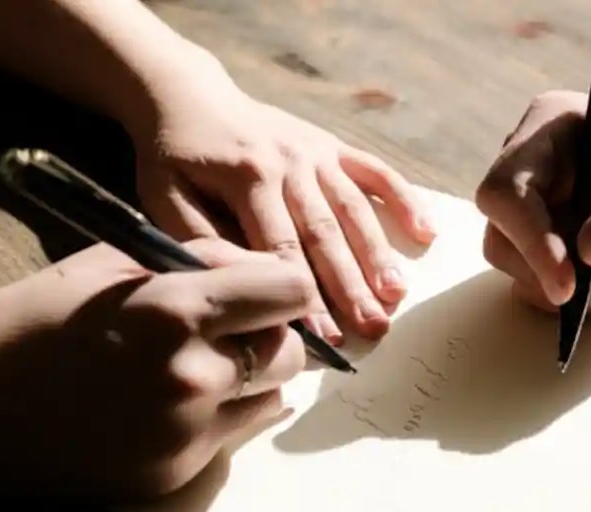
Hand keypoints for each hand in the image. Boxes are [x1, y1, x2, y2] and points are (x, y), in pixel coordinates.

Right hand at [0, 238, 312, 498]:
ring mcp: (188, 434)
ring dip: (249, 377)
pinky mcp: (176, 475)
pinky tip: (164, 400)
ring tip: (193, 364)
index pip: (290, 292)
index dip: (278, 285)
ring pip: (270, 398)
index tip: (259, 287)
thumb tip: (254, 269)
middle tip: (226, 326)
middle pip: (291, 353)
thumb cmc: (26, 324)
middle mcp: (194, 377)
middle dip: (268, 334)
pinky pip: (231, 436)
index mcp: (176, 311)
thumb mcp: (108, 265)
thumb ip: (193, 261)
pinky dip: (216, 414)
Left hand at [129, 47, 434, 343]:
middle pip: (326, 234)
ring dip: (379, 253)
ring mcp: (316, 153)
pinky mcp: (332, 146)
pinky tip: (426, 232)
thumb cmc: (172, 157)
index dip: (304, 296)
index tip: (324, 337)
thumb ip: (198, 240)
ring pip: (355, 209)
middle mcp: (290, 163)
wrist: (187, 95)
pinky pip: (375, 171)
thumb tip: (240, 283)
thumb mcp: (163, 198)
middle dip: (352, 284)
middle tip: (374, 327)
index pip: (282, 249)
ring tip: (397, 294)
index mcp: (248, 178)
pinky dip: (404, 198)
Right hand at [475, 90, 590, 311]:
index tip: (569, 286)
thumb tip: (590, 250)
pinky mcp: (555, 236)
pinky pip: (551, 281)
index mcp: (550, 128)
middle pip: (505, 240)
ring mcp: (541, 204)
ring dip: (587, 290)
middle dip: (565, 277)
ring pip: (527, 270)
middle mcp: (534, 165)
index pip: (507, 192)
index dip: (530, 242)